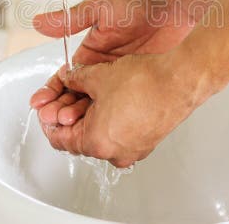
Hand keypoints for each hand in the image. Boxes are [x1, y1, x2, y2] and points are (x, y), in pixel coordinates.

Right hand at [30, 0, 193, 125]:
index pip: (63, 79)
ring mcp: (120, 84)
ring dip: (78, 117)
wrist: (176, 12)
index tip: (40, 102)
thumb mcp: (100, 8)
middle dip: (59, 109)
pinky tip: (96, 126)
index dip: (50, 92)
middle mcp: (102, 73)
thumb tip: (38, 22)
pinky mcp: (136, 91)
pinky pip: (116, 110)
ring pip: (93, 108)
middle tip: (51, 117)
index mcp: (89, 56)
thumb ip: (70, 19)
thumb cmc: (141, 4)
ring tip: (68, 123)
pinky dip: (104, 119)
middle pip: (74, 98)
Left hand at [39, 53, 204, 167]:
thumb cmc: (145, 82)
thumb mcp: (97, 76)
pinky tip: (110, 99)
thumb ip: (75, 79)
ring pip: (101, 136)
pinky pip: (120, 134)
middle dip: (70, 116)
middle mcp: (114, 152)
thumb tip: (68, 78)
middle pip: (79, 138)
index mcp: (96, 142)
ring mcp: (132, 149)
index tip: (48, 108)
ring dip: (90, 117)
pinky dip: (110, 120)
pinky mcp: (146, 141)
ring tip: (90, 93)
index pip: (60, 138)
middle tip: (66, 97)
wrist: (180, 80)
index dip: (49, 120)